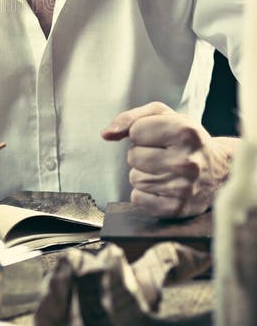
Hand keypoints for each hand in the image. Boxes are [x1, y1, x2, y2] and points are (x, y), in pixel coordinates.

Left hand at [102, 102, 232, 217]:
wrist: (218, 170)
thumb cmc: (185, 139)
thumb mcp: (163, 116)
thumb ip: (130, 119)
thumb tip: (105, 134)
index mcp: (185, 132)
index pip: (135, 132)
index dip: (142, 133)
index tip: (160, 137)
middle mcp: (186, 160)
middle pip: (133, 156)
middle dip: (142, 154)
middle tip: (163, 154)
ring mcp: (183, 187)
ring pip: (134, 178)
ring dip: (144, 173)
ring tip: (166, 170)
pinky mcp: (177, 209)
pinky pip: (137, 199)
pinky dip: (145, 193)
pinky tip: (163, 186)